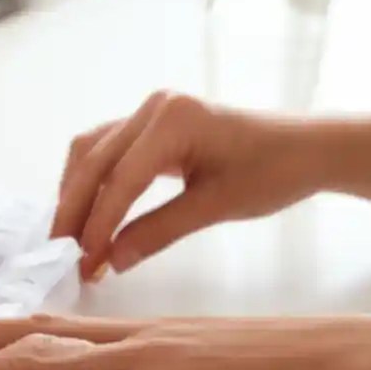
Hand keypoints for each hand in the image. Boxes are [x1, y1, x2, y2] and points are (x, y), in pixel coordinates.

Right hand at [53, 91, 320, 278]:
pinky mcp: (150, 123)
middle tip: (62, 254)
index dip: (98, 223)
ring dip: (76, 193)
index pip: (120, 178)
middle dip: (74, 210)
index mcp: (173, 120)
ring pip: (91, 151)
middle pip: (93, 161)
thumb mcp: (216, 206)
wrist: (307, 148)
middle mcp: (152, 107)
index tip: (85, 262)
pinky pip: (106, 148)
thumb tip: (110, 261)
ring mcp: (149, 111)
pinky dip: (92, 180)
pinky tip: (88, 211)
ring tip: (70, 236)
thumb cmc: (273, 173)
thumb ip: (158, 232)